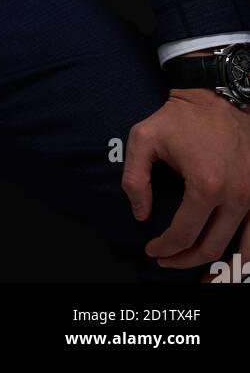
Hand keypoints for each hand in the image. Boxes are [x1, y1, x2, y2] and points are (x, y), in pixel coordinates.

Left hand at [121, 86, 249, 278]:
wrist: (218, 95)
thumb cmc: (180, 117)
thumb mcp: (143, 138)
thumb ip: (135, 179)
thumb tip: (141, 215)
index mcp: (206, 185)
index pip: (183, 233)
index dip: (164, 247)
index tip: (151, 248)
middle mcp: (236, 196)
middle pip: (210, 247)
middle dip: (184, 260)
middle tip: (165, 259)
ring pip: (240, 249)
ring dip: (218, 268)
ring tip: (200, 277)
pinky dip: (243, 254)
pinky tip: (230, 262)